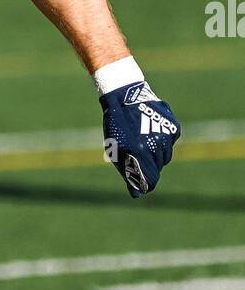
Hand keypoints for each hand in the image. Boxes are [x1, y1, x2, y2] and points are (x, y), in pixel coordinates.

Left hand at [101, 81, 179, 197]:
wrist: (125, 96)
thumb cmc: (117, 125)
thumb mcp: (116, 149)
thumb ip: (127, 170)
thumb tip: (136, 192)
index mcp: (139, 151)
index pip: (150, 178)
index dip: (146, 185)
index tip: (142, 188)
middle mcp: (156, 144)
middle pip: (158, 168)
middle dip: (149, 168)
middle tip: (139, 160)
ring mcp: (166, 135)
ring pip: (165, 157)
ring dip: (156, 155)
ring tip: (143, 143)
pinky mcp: (173, 127)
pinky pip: (170, 143)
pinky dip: (162, 142)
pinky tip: (151, 132)